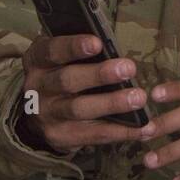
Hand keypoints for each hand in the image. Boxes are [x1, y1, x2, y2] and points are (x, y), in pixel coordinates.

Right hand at [20, 34, 148, 153]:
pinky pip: (93, 134)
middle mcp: (37, 87)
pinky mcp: (60, 136)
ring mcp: (47, 114)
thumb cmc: (60, 74)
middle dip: (100, 75)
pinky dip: (120, 131)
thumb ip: (78, 51)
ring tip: (138, 98)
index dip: (74, 46)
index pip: (52, 50)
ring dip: (112, 103)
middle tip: (129, 68)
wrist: (37, 115)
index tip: (97, 43)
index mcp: (37, 61)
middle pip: (68, 80)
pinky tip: (142, 127)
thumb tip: (111, 44)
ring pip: (80, 109)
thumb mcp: (59, 58)